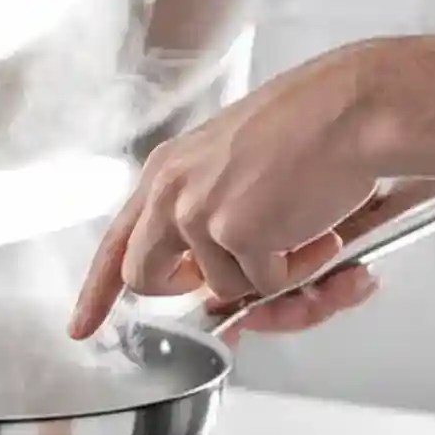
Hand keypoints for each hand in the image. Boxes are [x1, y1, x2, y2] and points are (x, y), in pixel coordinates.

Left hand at [69, 44, 381, 339]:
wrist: (353, 108)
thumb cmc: (309, 131)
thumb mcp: (231, 165)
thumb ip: (206, 216)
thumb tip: (211, 284)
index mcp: (166, 172)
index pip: (116, 241)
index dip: (97, 292)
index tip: (81, 326)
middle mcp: (170, 191)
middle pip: (144, 277)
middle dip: (185, 290)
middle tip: (237, 273)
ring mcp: (198, 214)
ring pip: (219, 289)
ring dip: (265, 274)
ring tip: (302, 232)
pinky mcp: (235, 232)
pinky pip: (263, 286)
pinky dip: (297, 270)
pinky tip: (318, 230)